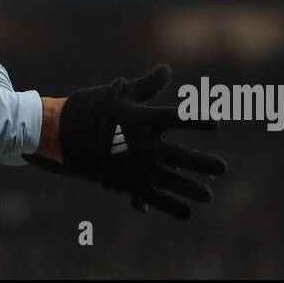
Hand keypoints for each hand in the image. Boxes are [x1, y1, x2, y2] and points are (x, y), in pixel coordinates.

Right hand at [26, 65, 226, 218]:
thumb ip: (148, 85)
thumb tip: (167, 70)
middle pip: (178, 155)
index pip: (177, 118)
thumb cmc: (94, 107)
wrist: (61, 132)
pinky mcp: (124, 182)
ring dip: (189, 188)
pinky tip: (187, 212)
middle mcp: (140, 144)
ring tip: (208, 194)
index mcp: (142, 118)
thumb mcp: (121, 92)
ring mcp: (132, 166)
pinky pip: (151, 197)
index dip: (197, 120)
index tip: (216, 122)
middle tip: (222, 168)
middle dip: (201, 162)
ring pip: (168, 181)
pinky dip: (169, 205)